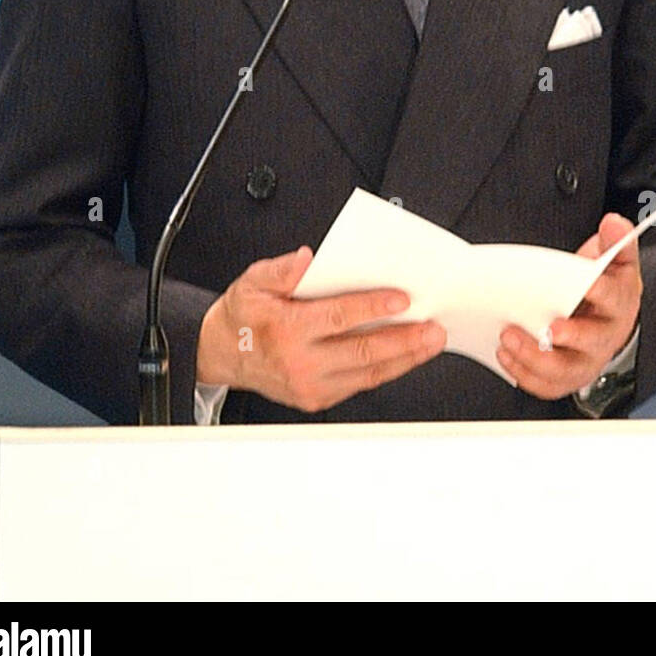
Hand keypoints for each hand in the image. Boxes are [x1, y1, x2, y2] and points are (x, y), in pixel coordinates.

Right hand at [196, 245, 445, 411]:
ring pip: (367, 373)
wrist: (222, 355)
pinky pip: (360, 383)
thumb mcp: (252, 281)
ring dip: (404, 358)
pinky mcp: (318, 397)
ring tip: (430, 342)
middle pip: (362, 352)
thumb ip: (282, 269)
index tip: (402, 299)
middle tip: (433, 328)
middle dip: (403, 340)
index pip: (338, 318)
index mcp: (285, 329)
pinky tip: (405, 355)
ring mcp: (310, 385)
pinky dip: (387, 369)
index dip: (372, 308)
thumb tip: (308, 258)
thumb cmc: (242, 316)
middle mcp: (300, 362)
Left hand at [496, 213, 641, 399]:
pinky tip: (505, 354)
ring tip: (509, 337)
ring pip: (564, 370)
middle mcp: (605, 338)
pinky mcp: (565, 377)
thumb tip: (614, 222)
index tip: (586, 285)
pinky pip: (545, 384)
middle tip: (547, 328)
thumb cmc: (607, 287)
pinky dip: (523, 373)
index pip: (614, 298)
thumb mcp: (616, 260)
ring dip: (535, 357)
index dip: (600, 292)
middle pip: (591, 342)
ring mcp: (585, 360)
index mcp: (619, 304)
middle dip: (569, 336)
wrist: (607, 318)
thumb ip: (616, 239)